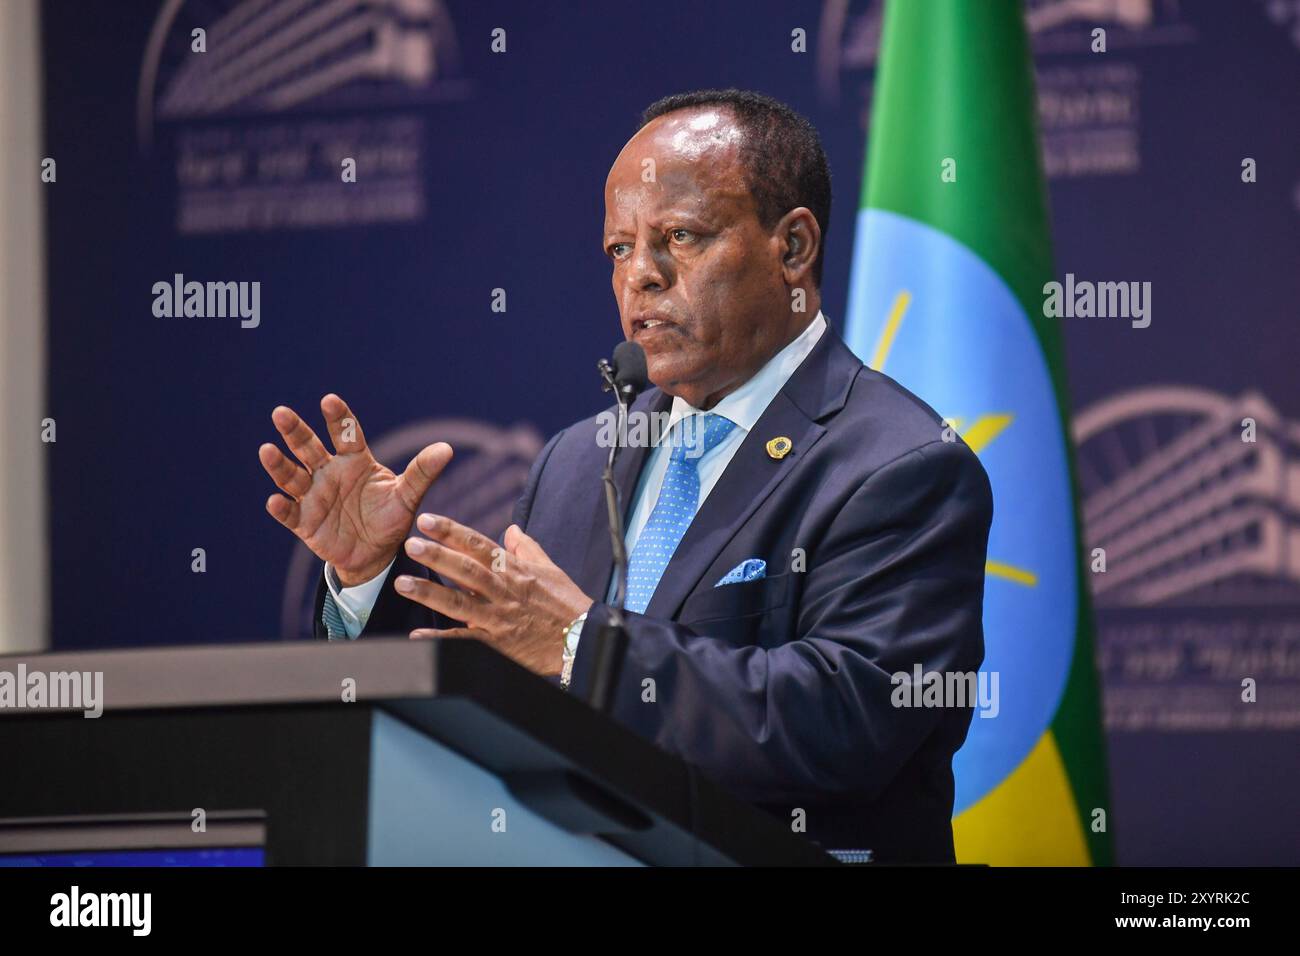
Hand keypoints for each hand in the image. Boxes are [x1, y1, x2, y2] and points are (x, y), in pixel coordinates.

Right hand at [259, 394, 452, 585]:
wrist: (375, 554)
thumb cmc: (389, 517)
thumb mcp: (407, 496)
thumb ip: (422, 473)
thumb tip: (446, 449)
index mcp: (355, 461)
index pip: (345, 434)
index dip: (338, 418)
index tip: (329, 401)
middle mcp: (330, 473)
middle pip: (309, 447)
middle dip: (295, 431)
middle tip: (281, 413)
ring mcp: (314, 496)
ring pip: (292, 477)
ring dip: (279, 465)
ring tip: (267, 451)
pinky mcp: (305, 522)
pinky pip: (290, 514)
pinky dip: (282, 508)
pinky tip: (274, 501)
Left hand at [396, 514, 593, 676]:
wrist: (583, 638)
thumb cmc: (566, 602)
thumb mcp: (549, 568)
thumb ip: (526, 548)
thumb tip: (511, 529)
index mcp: (514, 570)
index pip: (478, 546)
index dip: (452, 532)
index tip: (427, 521)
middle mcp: (504, 591)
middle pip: (466, 570)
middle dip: (437, 557)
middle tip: (410, 544)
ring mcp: (500, 618)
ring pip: (460, 603)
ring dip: (430, 593)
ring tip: (401, 584)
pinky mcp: (499, 644)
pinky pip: (465, 640)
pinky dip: (441, 638)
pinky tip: (417, 634)